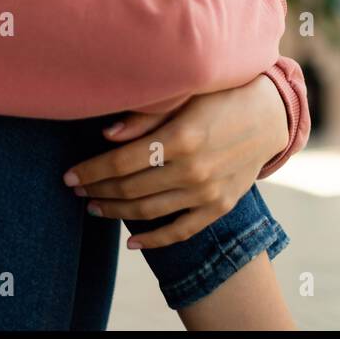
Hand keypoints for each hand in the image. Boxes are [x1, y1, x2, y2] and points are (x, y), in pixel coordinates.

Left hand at [61, 73, 288, 249]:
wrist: (270, 115)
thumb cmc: (221, 96)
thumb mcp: (186, 95)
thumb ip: (146, 116)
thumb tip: (105, 137)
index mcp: (181, 137)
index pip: (121, 162)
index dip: (90, 170)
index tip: (69, 175)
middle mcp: (193, 170)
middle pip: (129, 188)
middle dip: (96, 190)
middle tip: (75, 190)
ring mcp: (207, 193)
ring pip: (148, 212)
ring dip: (114, 212)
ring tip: (93, 206)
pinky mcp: (219, 207)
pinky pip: (180, 232)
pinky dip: (153, 241)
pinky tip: (131, 243)